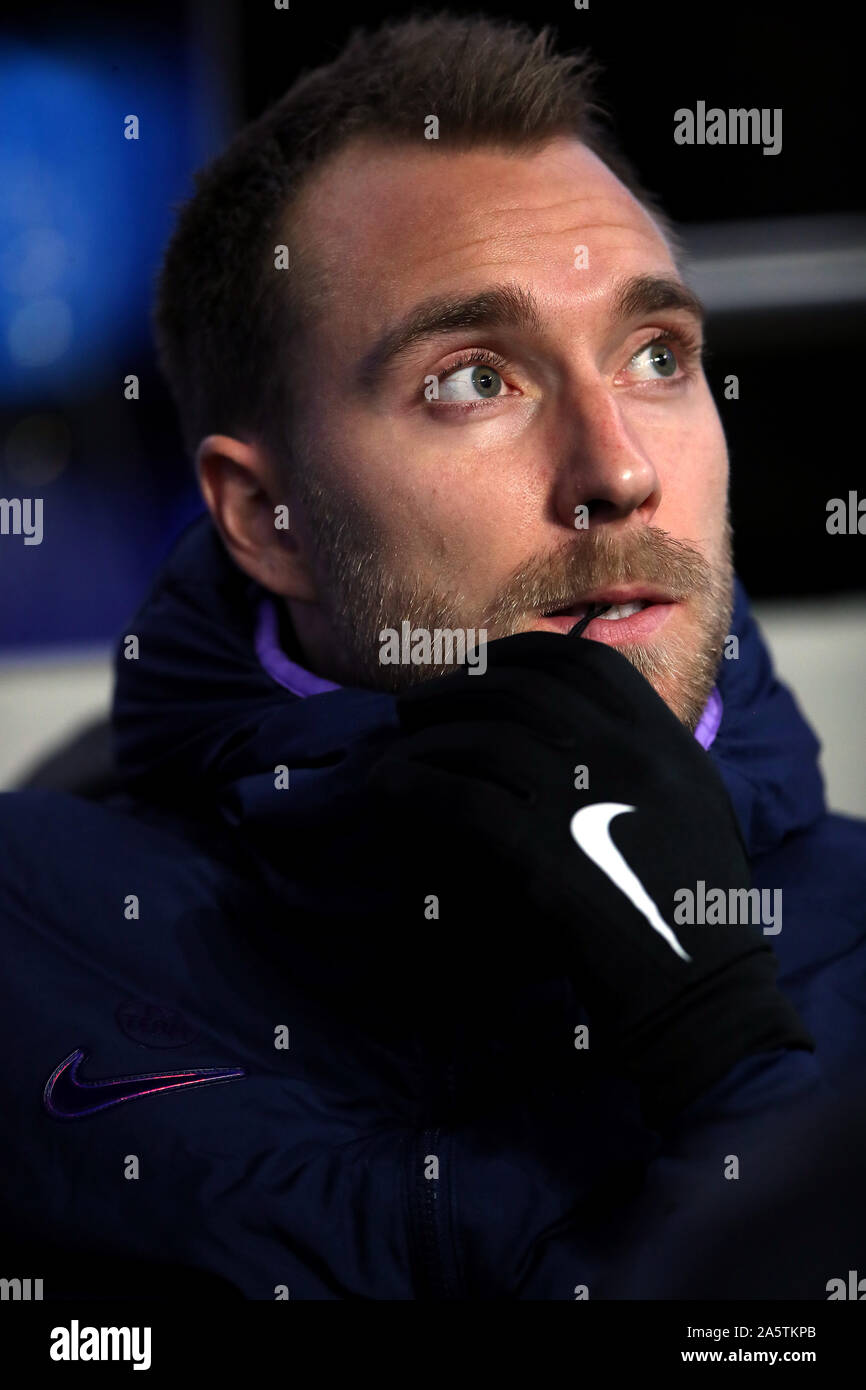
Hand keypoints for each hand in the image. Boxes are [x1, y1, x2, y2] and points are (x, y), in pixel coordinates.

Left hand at [367, 630, 811, 1122]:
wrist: (705, 998)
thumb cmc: (693, 915)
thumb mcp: (693, 810)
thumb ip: (646, 758)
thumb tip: (573, 723)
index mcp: (667, 741)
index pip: (583, 660)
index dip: (519, 655)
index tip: (479, 669)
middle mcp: (631, 757)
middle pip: (523, 691)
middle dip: (459, 691)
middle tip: (416, 711)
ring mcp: (588, 801)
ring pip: (484, 741)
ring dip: (427, 740)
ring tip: (396, 753)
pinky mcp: (546, 856)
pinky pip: (462, 798)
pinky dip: (415, 785)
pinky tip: (389, 787)